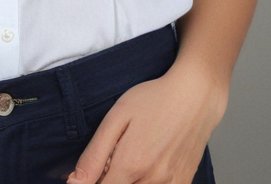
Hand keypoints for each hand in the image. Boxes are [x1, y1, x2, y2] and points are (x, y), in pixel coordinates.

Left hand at [66, 60, 227, 183]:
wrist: (196, 96)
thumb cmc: (155, 100)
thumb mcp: (117, 117)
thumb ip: (94, 154)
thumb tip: (74, 183)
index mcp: (131, 164)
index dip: (90, 183)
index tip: (93, 171)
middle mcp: (152, 180)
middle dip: (110, 180)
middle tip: (115, 158)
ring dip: (129, 181)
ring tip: (133, 159)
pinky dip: (148, 182)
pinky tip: (149, 165)